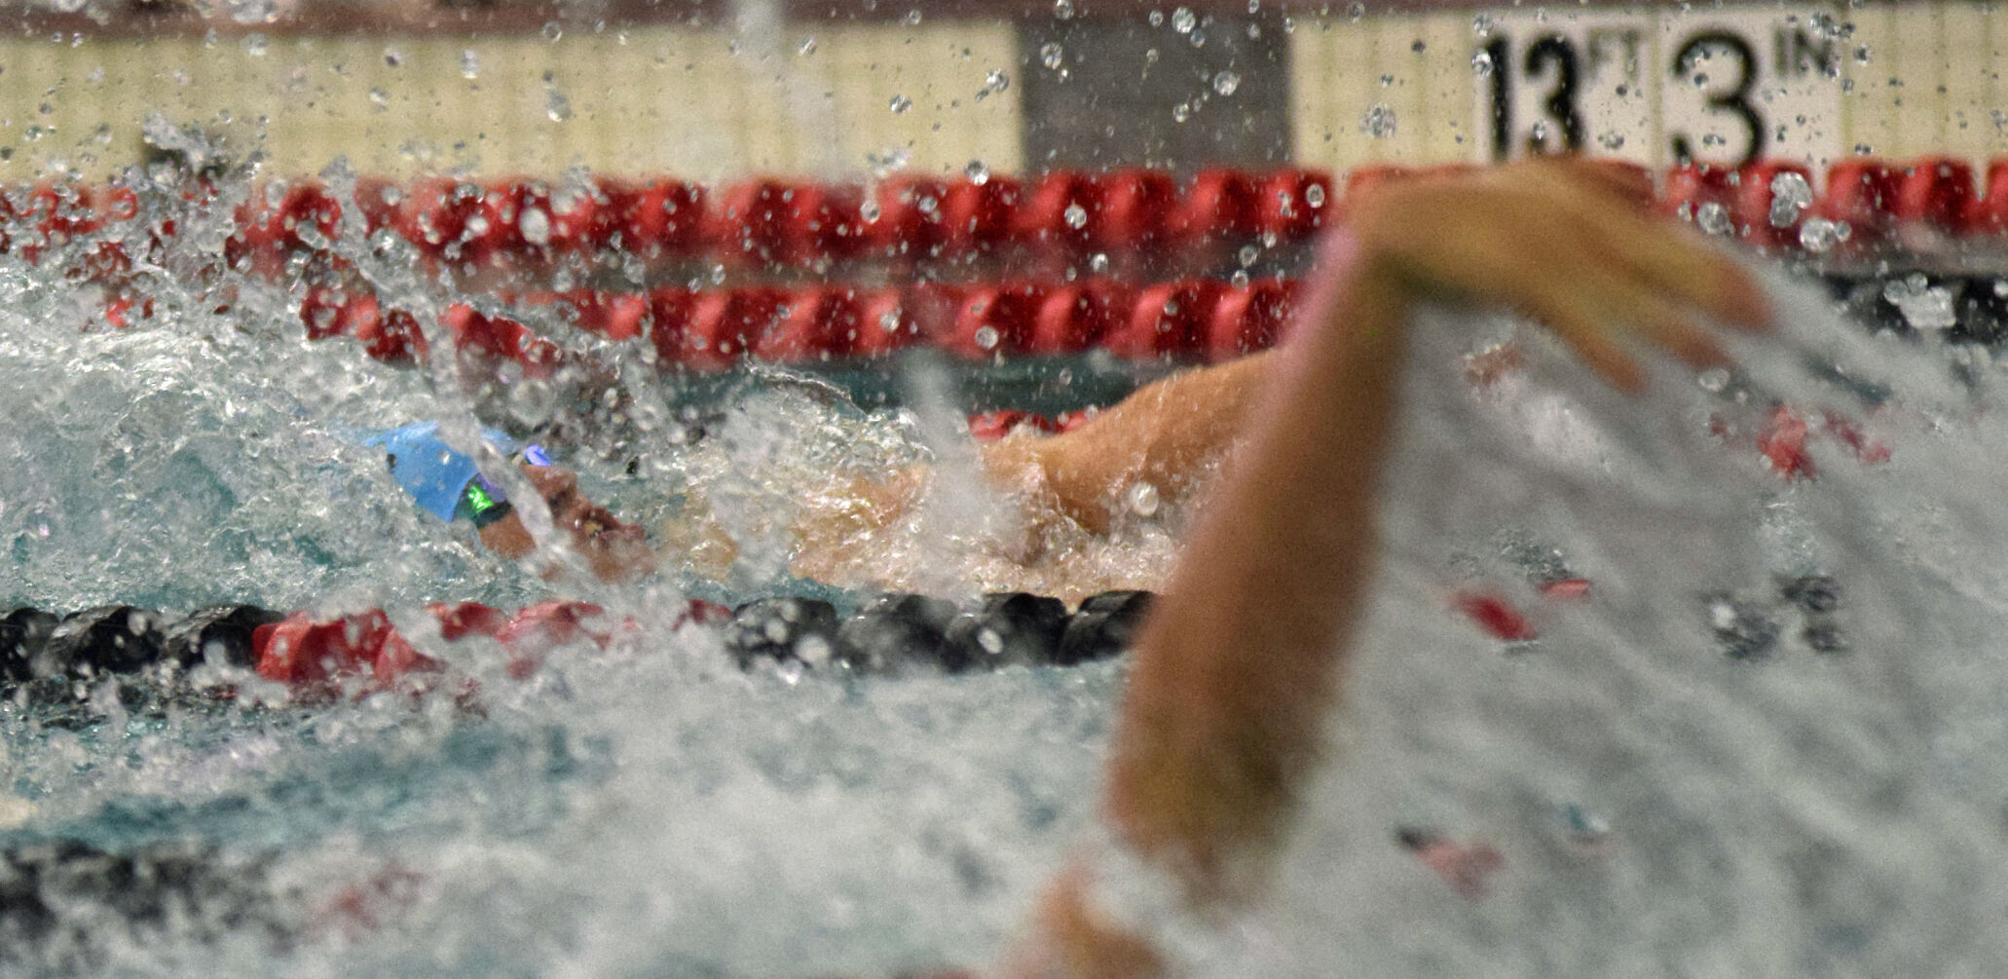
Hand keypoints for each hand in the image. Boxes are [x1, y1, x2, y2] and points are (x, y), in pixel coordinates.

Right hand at [1346, 158, 1772, 391]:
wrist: (1392, 236)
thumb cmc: (1459, 230)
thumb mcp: (1527, 203)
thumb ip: (1580, 200)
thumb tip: (1637, 193)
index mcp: (1577, 199)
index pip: (1660, 235)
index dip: (1711, 262)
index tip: (1758, 291)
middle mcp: (1570, 219)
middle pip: (1656, 257)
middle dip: (1713, 290)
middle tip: (1766, 323)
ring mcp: (1542, 247)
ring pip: (1621, 292)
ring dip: (1669, 328)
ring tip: (1713, 360)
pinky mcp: (1512, 277)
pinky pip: (1568, 318)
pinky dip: (1600, 348)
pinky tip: (1632, 381)